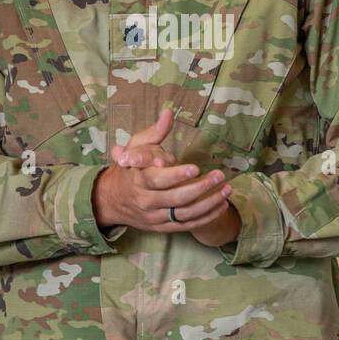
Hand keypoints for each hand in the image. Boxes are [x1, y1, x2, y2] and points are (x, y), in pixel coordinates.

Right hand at [102, 108, 241, 248]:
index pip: (157, 180)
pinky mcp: (162, 227)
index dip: (176, 175)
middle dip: (201, 188)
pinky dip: (206, 217)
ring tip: (227, 190)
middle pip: (176, 198)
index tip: (195, 168)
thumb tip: (168, 112)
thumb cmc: (129, 169)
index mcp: (137, 180)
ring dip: (209, 203)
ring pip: (185, 213)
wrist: (111, 200)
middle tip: (220, 176)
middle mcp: (145, 201)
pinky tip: (222, 205)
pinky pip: (187, 225)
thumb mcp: (136, 147)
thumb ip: (154, 132)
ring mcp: (155, 216)